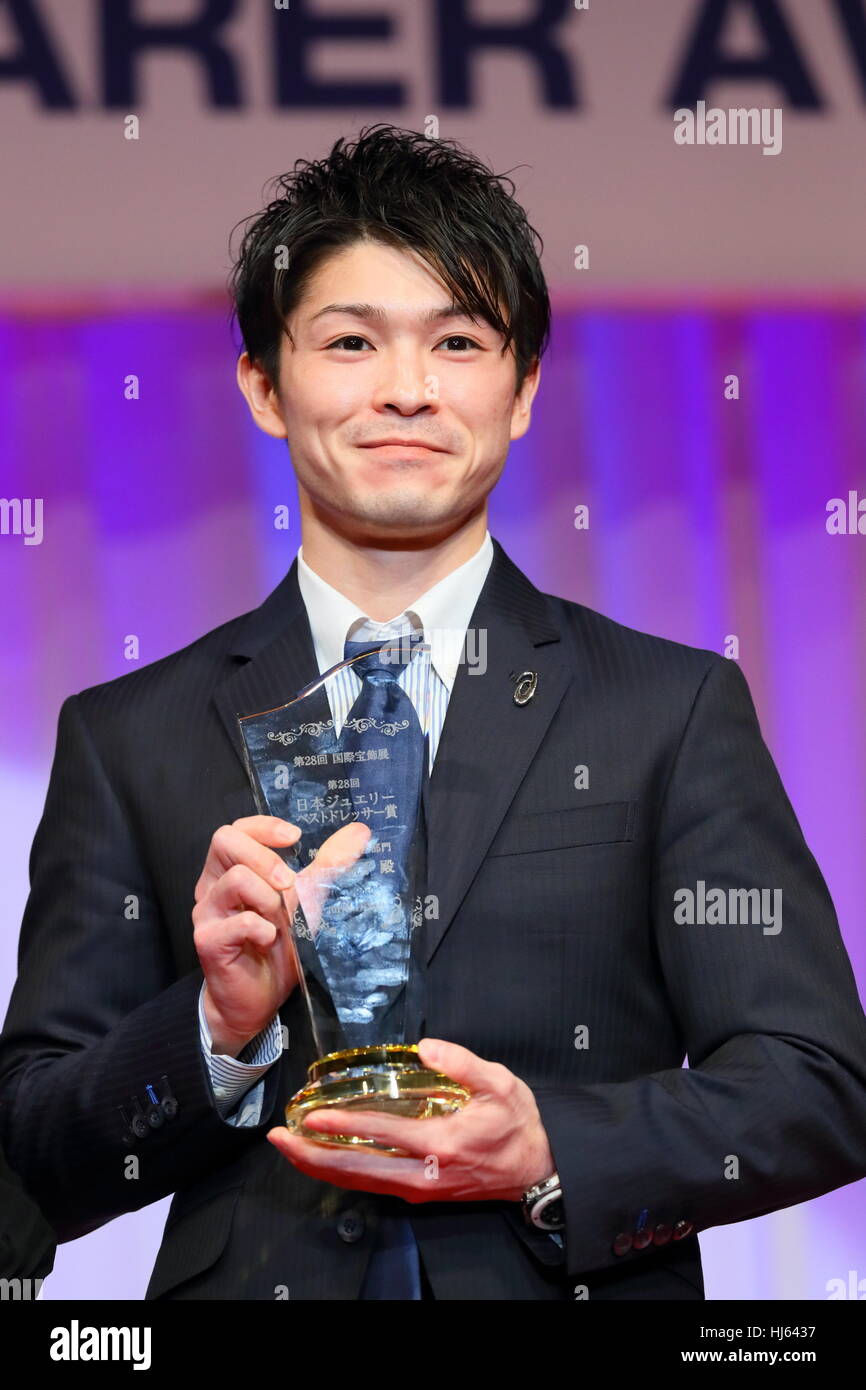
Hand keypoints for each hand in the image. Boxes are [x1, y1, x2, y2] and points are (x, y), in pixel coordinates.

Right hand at [193, 814, 370, 1054]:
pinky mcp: (209, 941)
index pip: (236, 830)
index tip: (295, 837)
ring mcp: (207, 913)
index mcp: (230, 870)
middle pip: (225, 841)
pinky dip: (264, 929)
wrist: (260, 1000)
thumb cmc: (279, 946)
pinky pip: (241, 921)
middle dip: (265, 856)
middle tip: (289, 881)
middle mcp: (213, 886)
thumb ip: (328, 865)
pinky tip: (270, 941)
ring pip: (236, 879)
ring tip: (281, 921)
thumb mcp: (308, 900)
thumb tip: (359, 831)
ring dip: (270, 897)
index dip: (264, 827)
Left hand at [266, 1038, 555, 1202]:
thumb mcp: (502, 1084)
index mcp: (443, 1144)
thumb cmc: (519, 1126)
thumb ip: (464, 1063)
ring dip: (320, 1167)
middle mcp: (424, 1174)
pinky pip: (371, 1185)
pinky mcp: (419, 1193)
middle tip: (279, 1139)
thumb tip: (426, 1047)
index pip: (382, 1135)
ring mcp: (419, 1189)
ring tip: (289, 1148)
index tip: (311, 1117)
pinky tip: (322, 1159)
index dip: (343, 1126)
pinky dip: (341, 1174)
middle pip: (358, 1171)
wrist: (538, 1170)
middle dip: (313, 1157)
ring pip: (359, 1183)